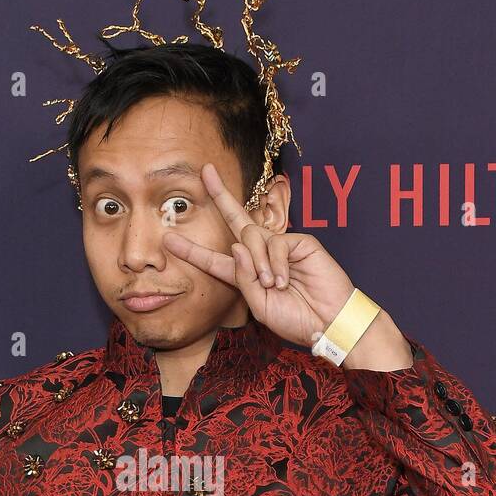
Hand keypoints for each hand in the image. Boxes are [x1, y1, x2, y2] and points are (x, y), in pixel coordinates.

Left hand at [161, 163, 388, 358]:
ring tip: (271, 285)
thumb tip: (236, 245)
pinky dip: (276, 264)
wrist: (327, 323)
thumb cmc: (295, 319)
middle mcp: (261, 255)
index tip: (168, 240)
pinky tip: (283, 280)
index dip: (192, 250)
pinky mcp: (300, 241)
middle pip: (236, 221)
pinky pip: (276, 243)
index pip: (215, 259)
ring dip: (258, 263)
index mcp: (247, 275)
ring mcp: (280, 246)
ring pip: (253, 237)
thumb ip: (243, 278)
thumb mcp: (259, 306)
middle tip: (205, 172)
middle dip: (220, 195)